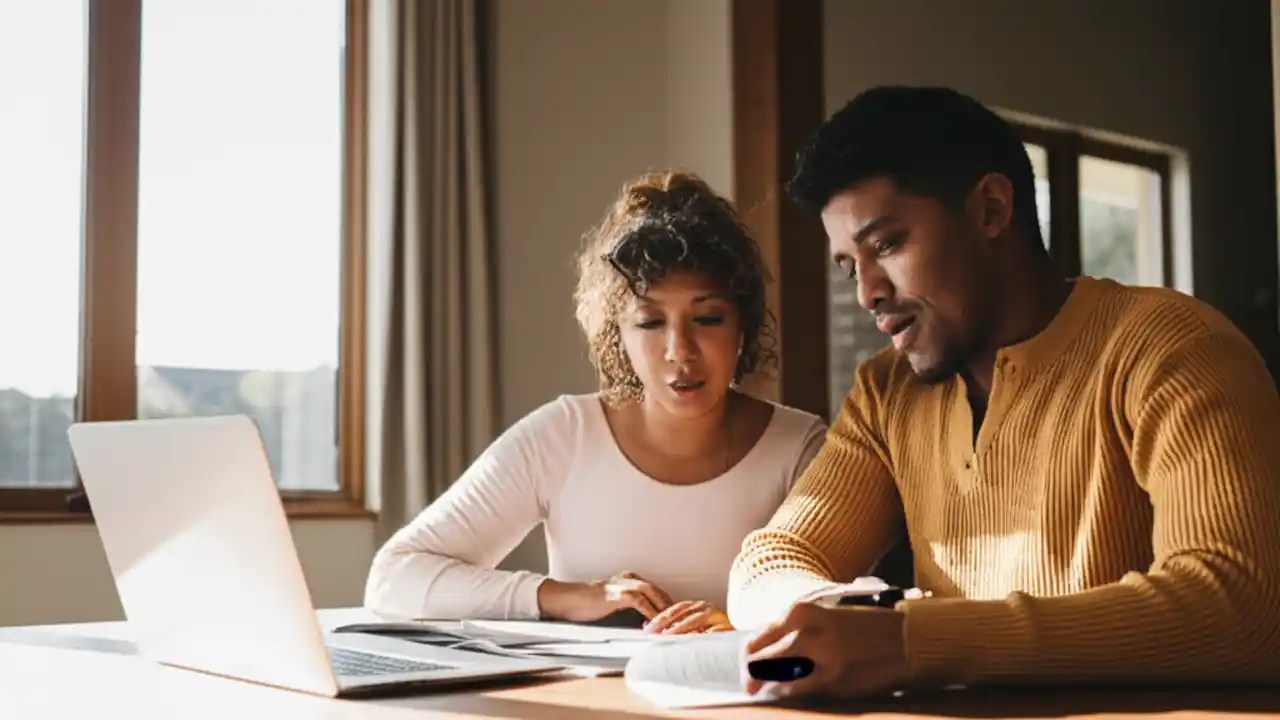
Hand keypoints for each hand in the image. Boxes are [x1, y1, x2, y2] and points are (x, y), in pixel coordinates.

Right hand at [537, 571, 672, 622]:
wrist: (567, 599)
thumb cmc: (588, 604)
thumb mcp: (613, 603)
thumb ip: (629, 607)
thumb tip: (647, 621)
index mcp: (629, 579)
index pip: (655, 590)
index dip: (667, 603)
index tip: (678, 616)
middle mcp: (628, 578)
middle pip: (657, 590)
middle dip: (671, 605)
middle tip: (682, 620)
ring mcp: (621, 585)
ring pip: (651, 593)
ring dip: (663, 609)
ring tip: (671, 623)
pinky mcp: (615, 594)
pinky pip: (639, 602)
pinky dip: (649, 613)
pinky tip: (653, 623)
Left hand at [643, 600, 732, 634]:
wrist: (738, 643)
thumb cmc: (710, 635)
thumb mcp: (689, 630)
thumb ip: (670, 626)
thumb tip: (646, 626)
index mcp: (698, 606)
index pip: (676, 608)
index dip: (661, 617)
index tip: (648, 629)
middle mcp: (708, 608)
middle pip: (685, 612)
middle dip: (668, 623)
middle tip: (655, 634)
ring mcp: (719, 617)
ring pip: (699, 619)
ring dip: (682, 627)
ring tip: (669, 636)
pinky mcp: (729, 629)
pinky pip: (715, 630)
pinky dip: (703, 634)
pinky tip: (693, 641)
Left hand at [742, 603, 908, 699]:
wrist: (908, 638)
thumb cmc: (865, 627)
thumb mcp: (826, 616)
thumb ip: (797, 630)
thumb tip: (767, 651)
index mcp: (802, 611)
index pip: (757, 638)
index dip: (748, 658)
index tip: (748, 668)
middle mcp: (806, 631)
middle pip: (760, 661)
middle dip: (752, 676)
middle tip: (750, 687)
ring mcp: (819, 656)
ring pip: (774, 678)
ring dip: (767, 687)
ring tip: (765, 692)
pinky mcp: (834, 679)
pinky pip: (797, 691)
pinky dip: (786, 694)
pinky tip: (785, 695)